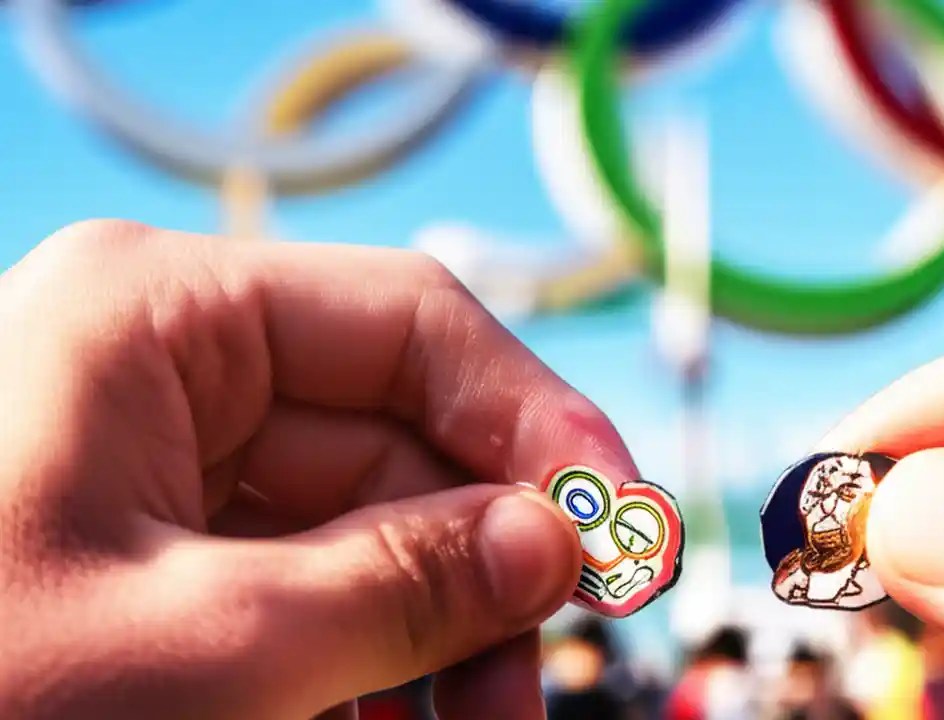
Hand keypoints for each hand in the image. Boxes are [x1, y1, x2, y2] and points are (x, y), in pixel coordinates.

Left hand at [0, 221, 639, 718]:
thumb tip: (557, 542)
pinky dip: (364, 674)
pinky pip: (306, 597)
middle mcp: (171, 376)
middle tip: (536, 690)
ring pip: (364, 536)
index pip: (419, 326)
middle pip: (402, 447)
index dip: (540, 426)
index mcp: (164, 320)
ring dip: (434, 644)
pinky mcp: (154, 563)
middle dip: (485, 576)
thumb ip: (401, 586)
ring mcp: (162, 472)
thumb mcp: (205, 653)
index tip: (620, 533)